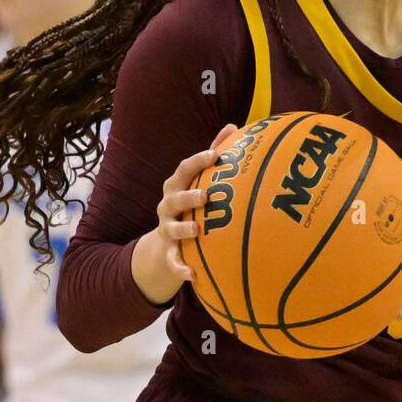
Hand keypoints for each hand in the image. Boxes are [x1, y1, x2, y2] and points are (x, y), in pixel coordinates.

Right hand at [130, 123, 238, 304]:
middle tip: (205, 196)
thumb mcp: (199, 179)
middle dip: (188, 196)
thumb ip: (215, 152)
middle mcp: (168, 206)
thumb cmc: (191, 203)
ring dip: (183, 229)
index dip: (197, 161)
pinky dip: (180, 268)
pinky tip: (192, 275)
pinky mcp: (169, 253)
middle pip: (173, 198)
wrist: (166, 242)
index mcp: (177, 186)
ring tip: (198, 230)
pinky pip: (173, 262)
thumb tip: (235, 125)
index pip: (184, 170)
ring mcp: (167, 230)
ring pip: (172, 229)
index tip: (214, 155)